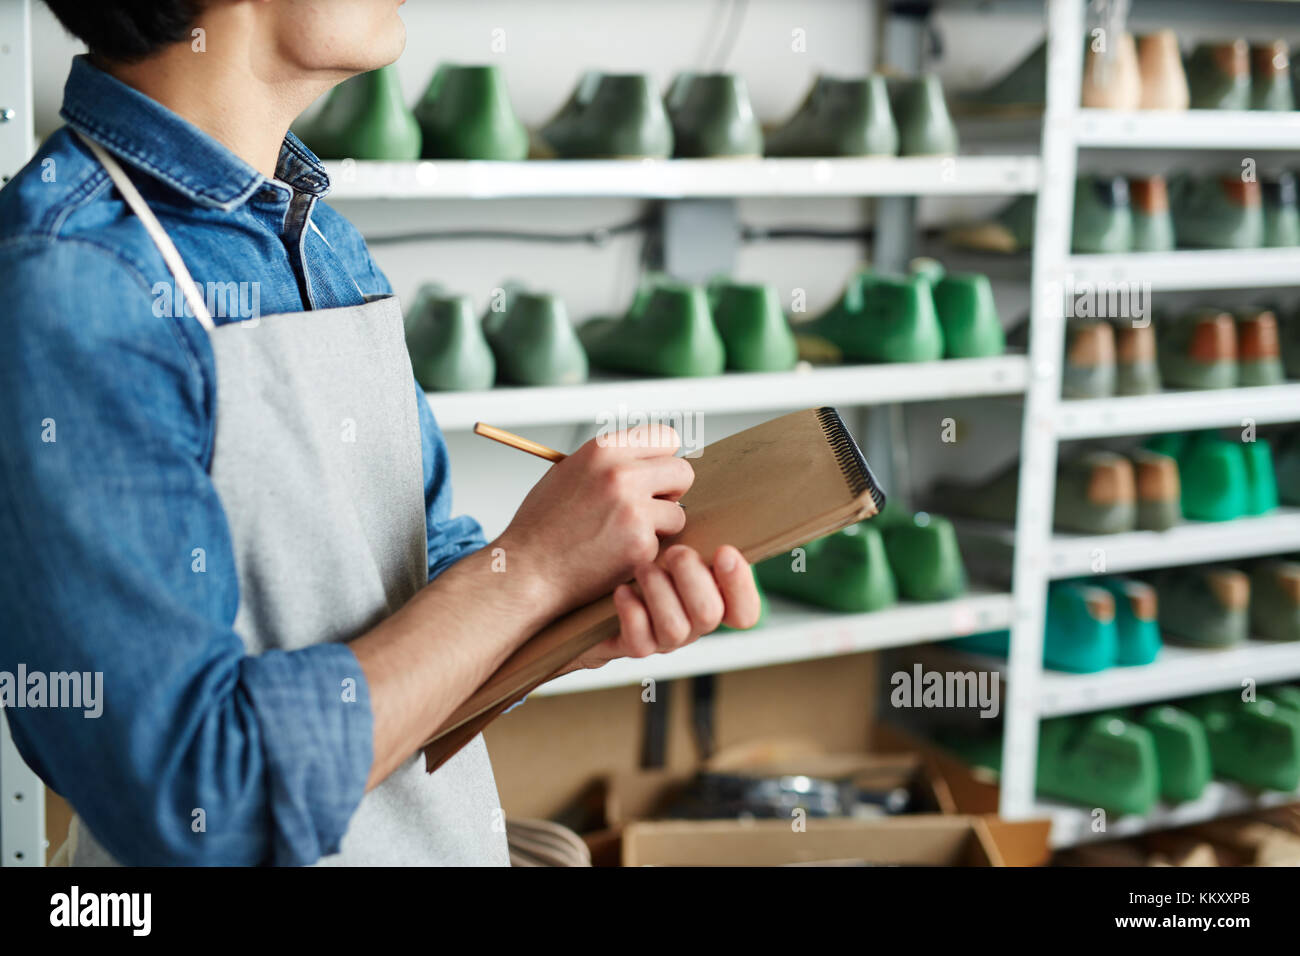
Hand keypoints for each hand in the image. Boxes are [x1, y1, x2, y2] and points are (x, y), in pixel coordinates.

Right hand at [494, 424, 694, 620]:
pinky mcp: (640, 544)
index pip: (665, 437)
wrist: (527, 570)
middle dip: (671, 491)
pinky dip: (645, 551)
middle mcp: (621, 474)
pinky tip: (617, 554)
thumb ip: (609, 462)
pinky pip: (663, 543)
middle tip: (650, 506)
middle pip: (683, 471)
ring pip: (678, 512)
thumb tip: (647, 460)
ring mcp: (633, 510)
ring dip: (659, 525)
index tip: (654, 474)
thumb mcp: (568, 473)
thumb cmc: (542, 527)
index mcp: (603, 450)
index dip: (662, 459)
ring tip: (625, 534)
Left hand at [574, 544, 762, 670]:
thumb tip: (710, 504)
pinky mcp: (630, 645)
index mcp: (711, 599)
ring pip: (676, 629)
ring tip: (642, 566)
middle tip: (674, 551)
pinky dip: (632, 612)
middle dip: (692, 578)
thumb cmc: (638, 555)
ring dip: (660, 591)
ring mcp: (662, 639)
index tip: (723, 551)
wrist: (587, 590)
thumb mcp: (673, 540)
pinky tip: (621, 589)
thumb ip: (696, 533)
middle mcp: (691, 623)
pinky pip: (640, 642)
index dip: (741, 585)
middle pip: (710, 615)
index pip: (745, 611)